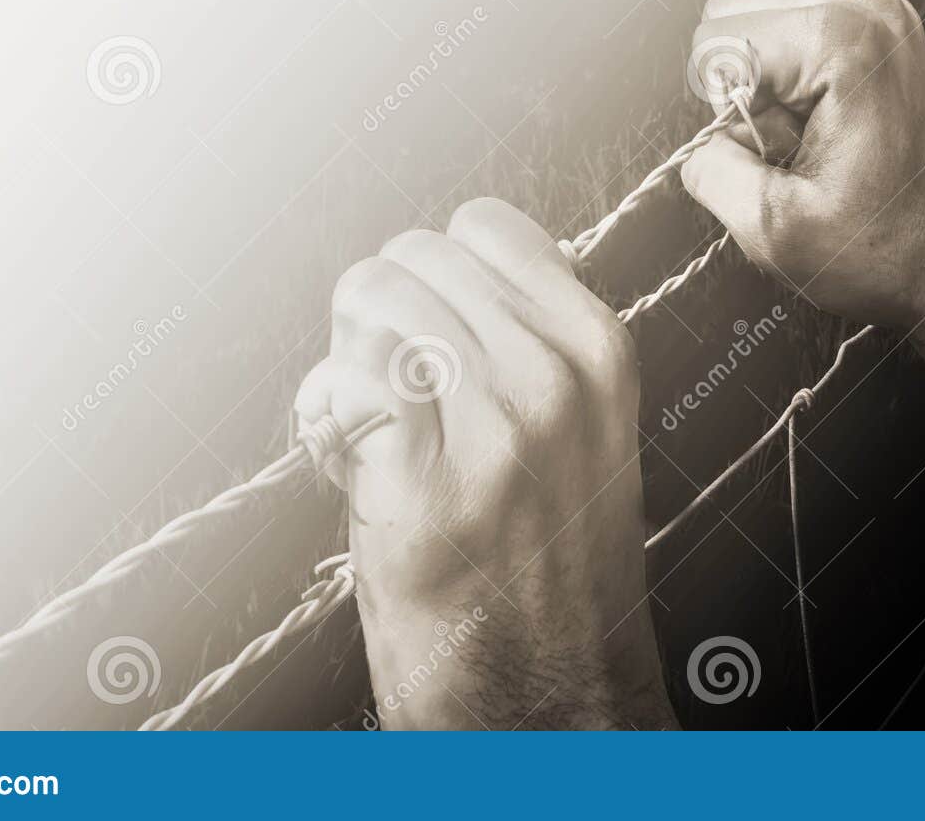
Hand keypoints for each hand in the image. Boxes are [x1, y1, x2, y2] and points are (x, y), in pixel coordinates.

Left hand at [295, 197, 674, 728]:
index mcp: (598, 349)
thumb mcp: (581, 428)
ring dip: (350, 357)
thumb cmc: (548, 570)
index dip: (437, 273)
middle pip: (415, 255)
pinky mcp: (427, 483)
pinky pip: (346, 377)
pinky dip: (327, 412)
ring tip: (373, 426)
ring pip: (372, 299)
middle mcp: (553, 375)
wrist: (550, 698)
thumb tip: (446, 270)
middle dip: (382, 312)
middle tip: (393, 391)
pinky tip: (349, 458)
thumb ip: (531, 340)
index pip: (484, 226)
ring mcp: (495, 425)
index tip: (430, 331)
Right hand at [680, 0, 924, 332]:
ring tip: (799, 111)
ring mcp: (881, 5)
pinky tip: (809, 74)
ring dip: (762, 51)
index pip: (717, 38)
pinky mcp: (884, 19)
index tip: (766, 149)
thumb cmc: (876, 249)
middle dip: (740, 77)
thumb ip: (711, 170)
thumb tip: (703, 138)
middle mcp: (867, 7)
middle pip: (733, 8)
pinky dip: (792, 23)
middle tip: (785, 138)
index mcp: (842, 44)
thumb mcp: (771, 229)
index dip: (724, 105)